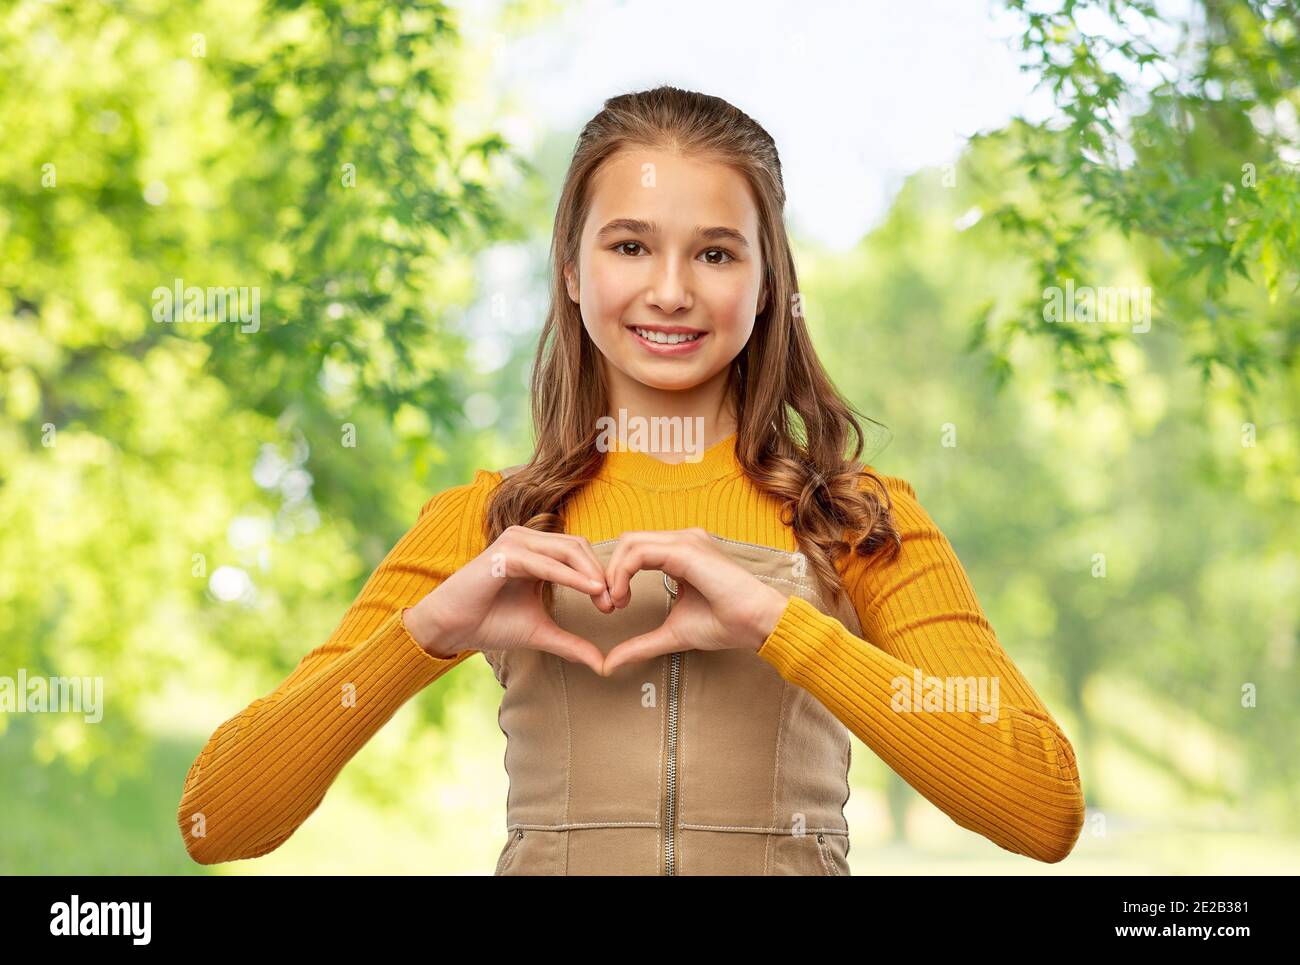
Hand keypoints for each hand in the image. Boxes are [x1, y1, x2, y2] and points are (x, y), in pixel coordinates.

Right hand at [405, 527, 614, 674]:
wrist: (450, 627)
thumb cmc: (490, 623)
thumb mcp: (539, 631)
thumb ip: (570, 642)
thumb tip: (602, 664)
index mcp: (536, 551)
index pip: (579, 553)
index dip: (601, 576)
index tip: (615, 606)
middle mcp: (527, 540)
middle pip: (578, 547)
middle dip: (600, 574)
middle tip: (613, 604)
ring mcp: (515, 542)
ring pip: (566, 549)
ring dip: (589, 574)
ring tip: (604, 599)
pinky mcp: (505, 553)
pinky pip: (544, 562)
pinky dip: (569, 576)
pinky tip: (588, 590)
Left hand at [599, 528, 788, 675]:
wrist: (756, 624)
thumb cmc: (724, 625)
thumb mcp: (672, 633)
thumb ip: (641, 645)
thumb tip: (609, 665)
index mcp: (681, 554)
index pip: (635, 551)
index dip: (616, 575)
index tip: (612, 606)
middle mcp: (683, 541)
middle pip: (628, 542)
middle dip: (609, 572)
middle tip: (608, 604)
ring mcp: (686, 541)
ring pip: (630, 542)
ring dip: (613, 573)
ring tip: (616, 602)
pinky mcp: (686, 550)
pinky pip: (640, 552)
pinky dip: (623, 573)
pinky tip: (624, 597)